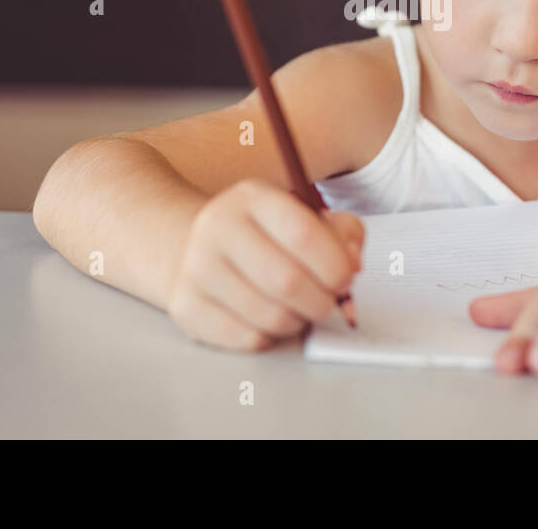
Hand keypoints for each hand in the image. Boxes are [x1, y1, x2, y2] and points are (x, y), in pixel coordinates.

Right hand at [165, 179, 364, 350]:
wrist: (197, 245)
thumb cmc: (265, 236)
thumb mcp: (304, 215)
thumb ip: (342, 233)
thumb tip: (352, 264)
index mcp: (252, 197)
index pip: (303, 234)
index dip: (335, 266)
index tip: (346, 280)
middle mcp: (217, 227)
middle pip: (287, 282)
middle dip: (321, 302)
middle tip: (328, 303)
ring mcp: (196, 267)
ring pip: (269, 317)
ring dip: (297, 321)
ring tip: (297, 309)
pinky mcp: (185, 305)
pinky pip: (246, 338)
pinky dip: (269, 336)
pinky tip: (267, 319)